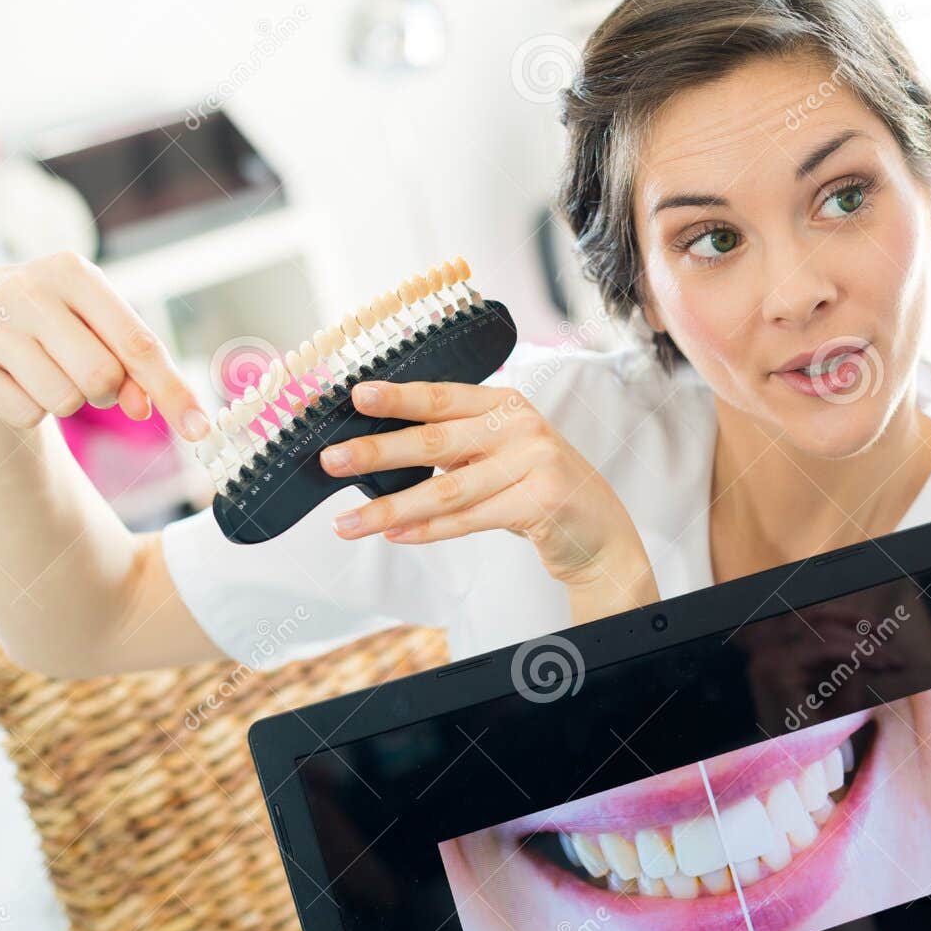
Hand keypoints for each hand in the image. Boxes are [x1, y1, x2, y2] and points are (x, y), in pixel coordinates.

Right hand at [0, 251, 209, 438]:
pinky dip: (30, 410)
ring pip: (63, 400)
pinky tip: (13, 381)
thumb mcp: (100, 330)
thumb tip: (143, 408)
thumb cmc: (58, 327)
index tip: (201, 430)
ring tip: (45, 371)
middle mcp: (24, 288)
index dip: (173, 392)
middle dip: (106, 392)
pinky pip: (25, 414)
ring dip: (67, 401)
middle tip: (85, 374)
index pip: (138, 344)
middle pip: (102, 377)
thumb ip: (136, 368)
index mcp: (72, 270)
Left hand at [321, 379, 658, 621]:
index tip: (354, 396)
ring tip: (349, 523)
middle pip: (437, 441)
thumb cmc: (537, 488)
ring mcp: (535, 463)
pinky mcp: (541, 503)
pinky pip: (470, 519)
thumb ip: (457, 448)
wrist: (598, 530)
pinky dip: (429, 530)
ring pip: (447, 489)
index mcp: (506, 404)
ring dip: (391, 508)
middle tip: (332, 460)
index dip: (397, 396)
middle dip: (378, 452)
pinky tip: (395, 534)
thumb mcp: (502, 454)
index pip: (442, 397)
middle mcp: (522, 428)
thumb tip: (379, 454)